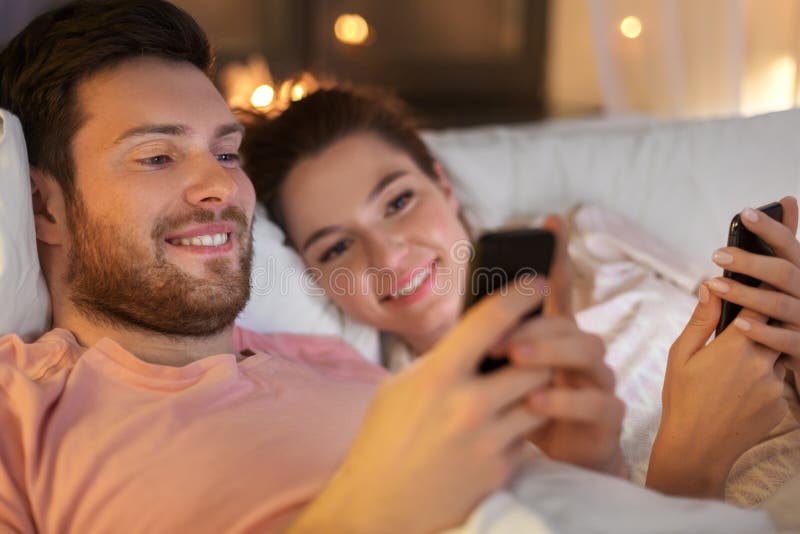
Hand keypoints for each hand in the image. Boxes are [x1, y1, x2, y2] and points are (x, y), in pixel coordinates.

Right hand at [288, 279, 552, 533]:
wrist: (379, 505)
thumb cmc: (383, 439)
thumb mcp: (401, 386)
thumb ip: (441, 360)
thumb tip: (477, 335)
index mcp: (438, 375)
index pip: (491, 319)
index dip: (521, 293)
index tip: (537, 282)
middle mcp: (468, 405)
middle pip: (533, 361)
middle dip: (538, 352)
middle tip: (536, 345)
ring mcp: (488, 439)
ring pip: (539, 397)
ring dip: (535, 388)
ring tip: (519, 385)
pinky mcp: (499, 468)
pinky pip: (526, 435)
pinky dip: (520, 425)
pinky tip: (500, 425)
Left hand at [510, 216, 624, 475]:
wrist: (556, 462)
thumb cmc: (522, 410)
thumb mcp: (503, 375)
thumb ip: (495, 346)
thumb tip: (466, 317)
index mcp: (554, 336)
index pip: (557, 290)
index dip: (556, 255)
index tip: (550, 221)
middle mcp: (580, 351)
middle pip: (569, 322)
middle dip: (535, 325)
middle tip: (500, 337)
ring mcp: (598, 380)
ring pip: (588, 352)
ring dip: (550, 353)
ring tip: (515, 360)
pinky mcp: (608, 416)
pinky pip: (596, 402)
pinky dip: (564, 401)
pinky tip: (534, 402)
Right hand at [647, 284, 787, 497]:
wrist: (696, 448)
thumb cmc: (681, 399)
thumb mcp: (681, 355)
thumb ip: (701, 319)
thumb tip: (710, 286)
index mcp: (736, 345)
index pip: (758, 305)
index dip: (756, 295)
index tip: (751, 290)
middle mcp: (762, 363)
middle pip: (774, 329)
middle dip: (762, 325)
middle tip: (742, 331)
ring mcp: (776, 386)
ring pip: (779, 357)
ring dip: (764, 354)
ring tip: (736, 368)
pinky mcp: (781, 406)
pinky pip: (779, 384)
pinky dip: (764, 382)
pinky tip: (739, 393)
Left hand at [706, 196, 799, 381]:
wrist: (787, 369)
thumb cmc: (780, 320)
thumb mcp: (778, 285)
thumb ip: (777, 251)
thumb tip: (785, 202)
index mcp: (799, 277)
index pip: (790, 247)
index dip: (772, 228)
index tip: (745, 213)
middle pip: (786, 273)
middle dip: (751, 262)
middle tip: (717, 255)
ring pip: (780, 304)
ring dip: (746, 295)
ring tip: (716, 285)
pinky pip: (785, 340)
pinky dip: (761, 332)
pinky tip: (738, 324)